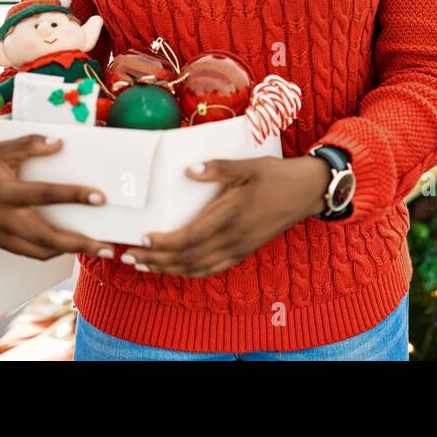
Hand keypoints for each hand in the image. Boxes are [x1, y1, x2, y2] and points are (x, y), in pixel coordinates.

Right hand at [0, 134, 114, 260]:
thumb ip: (28, 144)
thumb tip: (58, 143)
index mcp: (5, 192)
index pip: (46, 195)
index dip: (74, 196)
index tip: (101, 198)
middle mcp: (3, 218)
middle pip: (46, 237)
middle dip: (79, 243)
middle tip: (108, 247)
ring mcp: (0, 234)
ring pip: (38, 251)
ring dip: (69, 252)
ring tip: (97, 250)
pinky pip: (28, 253)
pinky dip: (50, 252)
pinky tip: (69, 247)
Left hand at [122, 156, 331, 278]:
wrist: (307, 191)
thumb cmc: (276, 175)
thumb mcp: (248, 165)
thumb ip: (217, 169)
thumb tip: (188, 170)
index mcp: (231, 216)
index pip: (189, 237)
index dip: (163, 243)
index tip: (141, 240)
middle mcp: (233, 238)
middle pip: (187, 258)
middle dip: (156, 260)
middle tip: (129, 258)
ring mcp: (239, 247)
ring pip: (197, 267)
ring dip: (168, 269)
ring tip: (145, 265)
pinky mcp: (244, 250)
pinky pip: (212, 268)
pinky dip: (190, 271)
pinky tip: (177, 268)